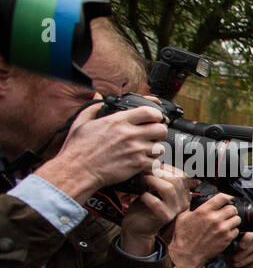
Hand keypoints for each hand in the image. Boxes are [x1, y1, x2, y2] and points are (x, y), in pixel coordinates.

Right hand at [38, 99, 168, 203]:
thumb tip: (97, 96)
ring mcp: (135, 150)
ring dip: (156, 149)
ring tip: (147, 150)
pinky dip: (152, 163)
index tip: (154, 118)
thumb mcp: (82, 123)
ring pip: (160, 147)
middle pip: (160, 129)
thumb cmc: (78, 149)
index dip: (156, 114)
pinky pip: (156, 162)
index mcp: (118, 121)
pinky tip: (144, 162)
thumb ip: (93, 108)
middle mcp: (129, 134)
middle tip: (153, 136)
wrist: (78, 170)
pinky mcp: (137, 165)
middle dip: (159, 132)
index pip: (149, 111)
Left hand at [120, 164, 189, 256]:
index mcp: (184, 194)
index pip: (182, 175)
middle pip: (177, 179)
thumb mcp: (155, 189)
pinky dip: (146, 196)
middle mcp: (183, 202)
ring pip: (169, 188)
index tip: (154, 167)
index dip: (166, 167)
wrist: (138, 226)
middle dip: (159, 172)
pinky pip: (156, 202)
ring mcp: (175, 210)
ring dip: (152, 180)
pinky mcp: (164, 217)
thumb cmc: (145, 206)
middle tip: (146, 172)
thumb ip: (161, 177)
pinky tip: (142, 195)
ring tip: (143, 181)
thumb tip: (158, 159)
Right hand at [170, 192, 238, 267]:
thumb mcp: (182, 217)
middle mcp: (214, 219)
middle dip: (230, 209)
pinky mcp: (226, 239)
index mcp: (204, 211)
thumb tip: (193, 198)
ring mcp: (222, 229)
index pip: (222, 197)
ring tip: (227, 222)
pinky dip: (233, 230)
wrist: (187, 254)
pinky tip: (226, 232)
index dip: (227, 196)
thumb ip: (190, 206)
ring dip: (233, 219)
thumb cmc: (183, 236)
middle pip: (232, 208)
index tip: (229, 197)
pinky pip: (236, 230)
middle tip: (227, 212)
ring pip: (237, 219)